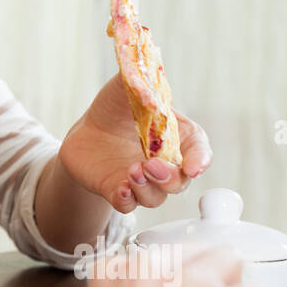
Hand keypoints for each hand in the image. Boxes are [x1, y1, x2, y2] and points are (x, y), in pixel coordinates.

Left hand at [58, 73, 211, 213]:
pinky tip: (121, 188)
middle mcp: (163, 163)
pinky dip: (127, 200)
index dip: (200, 160)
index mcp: (175, 136)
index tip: (194, 167)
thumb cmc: (115, 107)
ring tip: (132, 172)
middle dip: (169, 178)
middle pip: (179, 182)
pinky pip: (128, 204)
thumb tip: (149, 97)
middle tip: (152, 165)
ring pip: (155, 197)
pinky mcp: (117, 190)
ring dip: (147, 189)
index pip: (198, 151)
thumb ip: (141, 82)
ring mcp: (142, 180)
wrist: (86, 128)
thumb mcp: (126, 85)